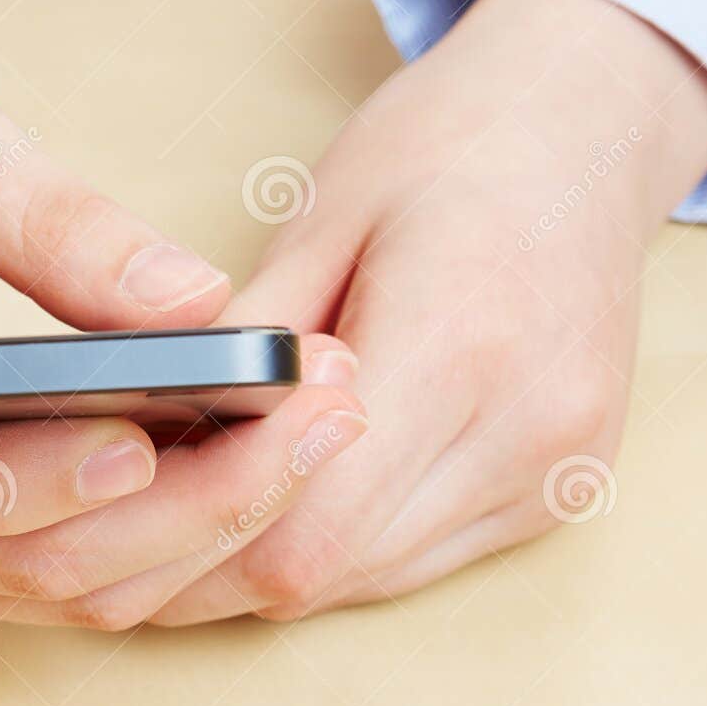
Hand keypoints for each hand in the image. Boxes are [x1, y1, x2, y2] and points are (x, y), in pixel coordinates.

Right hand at [0, 20, 365, 612]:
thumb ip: (50, 218)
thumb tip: (197, 302)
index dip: (44, 477)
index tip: (171, 429)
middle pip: (21, 562)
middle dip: (191, 502)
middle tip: (327, 413)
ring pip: (60, 588)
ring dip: (204, 523)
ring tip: (321, 423)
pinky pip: (64, 575)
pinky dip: (168, 528)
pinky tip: (258, 452)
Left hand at [147, 0, 706, 622]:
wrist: (587, 125)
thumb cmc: (446, 147)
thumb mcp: (317, 223)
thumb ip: (238, 350)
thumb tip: (149, 447)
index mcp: (459, 344)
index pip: (306, 528)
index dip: (191, 543)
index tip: (119, 519)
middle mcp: (527, 430)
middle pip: (328, 572)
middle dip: (212, 563)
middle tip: (124, 529)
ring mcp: (558, 472)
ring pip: (368, 580)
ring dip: (276, 557)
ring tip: (198, 505)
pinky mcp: (564, 492)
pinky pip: (421, 560)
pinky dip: (344, 542)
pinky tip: (292, 493)